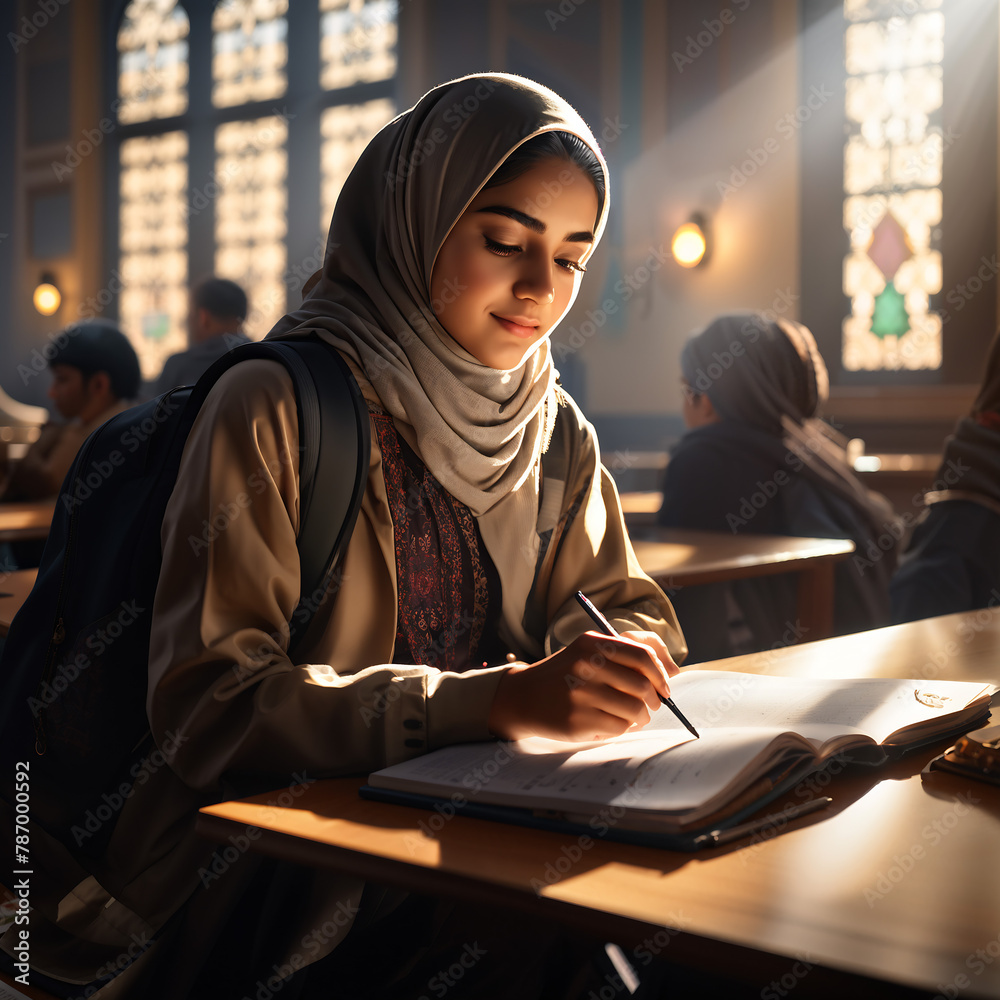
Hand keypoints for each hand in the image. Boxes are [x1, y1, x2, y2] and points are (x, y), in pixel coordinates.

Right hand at [488, 630, 674, 742]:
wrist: (523, 696)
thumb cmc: (564, 674)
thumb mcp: (587, 651)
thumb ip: (626, 654)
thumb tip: (673, 670)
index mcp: (592, 644)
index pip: (642, 655)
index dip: (660, 674)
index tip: (664, 687)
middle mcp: (586, 665)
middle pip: (642, 685)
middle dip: (654, 700)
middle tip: (651, 705)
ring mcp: (581, 694)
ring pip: (634, 709)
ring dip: (641, 717)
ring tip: (633, 717)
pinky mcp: (578, 720)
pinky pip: (619, 727)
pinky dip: (623, 728)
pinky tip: (611, 723)